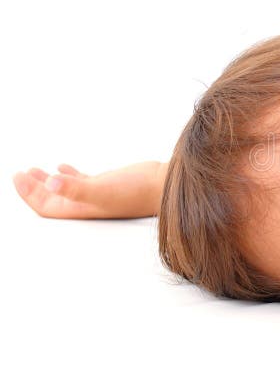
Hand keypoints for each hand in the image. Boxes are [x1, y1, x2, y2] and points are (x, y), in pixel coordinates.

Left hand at [12, 161, 166, 218]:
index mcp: (81, 208)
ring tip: (33, 170)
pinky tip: (62, 167)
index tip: (18, 176)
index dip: (28, 194)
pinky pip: (81, 181)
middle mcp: (86, 203)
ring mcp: (97, 193)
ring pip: (64, 189)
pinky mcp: (107, 183)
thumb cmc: (137, 192)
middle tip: (20, 174)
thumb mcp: (103, 188)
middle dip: (33, 188)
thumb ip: (76, 187)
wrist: (164, 185)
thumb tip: (50, 182)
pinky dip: (68, 174)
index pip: (46, 205)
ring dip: (47, 182)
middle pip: (52, 199)